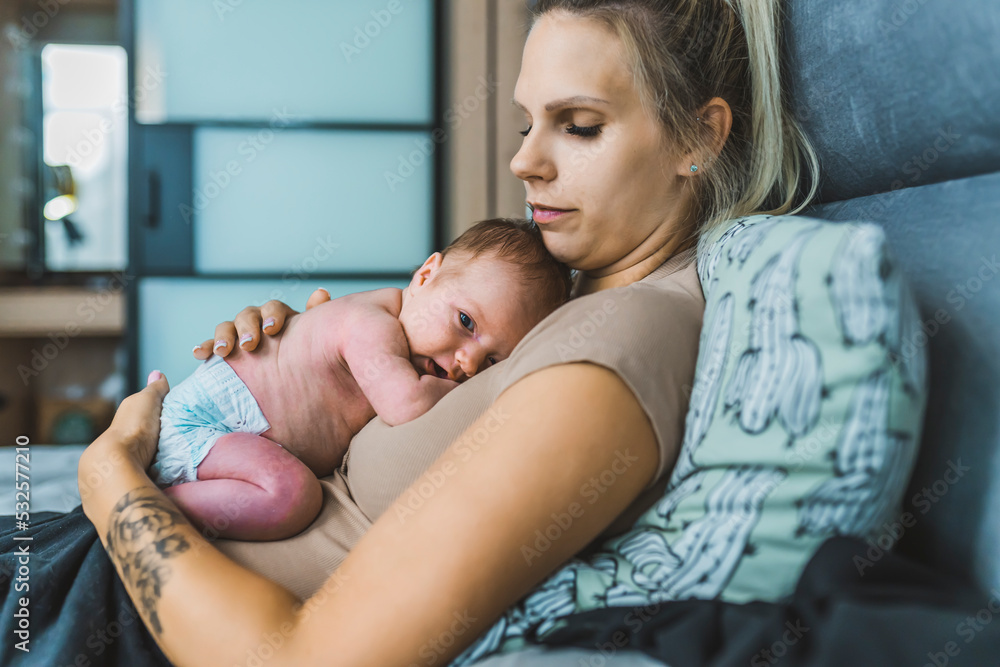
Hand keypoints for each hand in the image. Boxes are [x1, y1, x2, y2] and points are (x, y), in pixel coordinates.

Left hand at [95, 371, 170, 468]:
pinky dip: (158, 458)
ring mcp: (129, 449)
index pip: (147, 405)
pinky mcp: (134, 466)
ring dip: (160, 444)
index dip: (161, 406)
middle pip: (149, 424)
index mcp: (129, 411)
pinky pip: (150, 459)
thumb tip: (157, 373)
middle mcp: (126, 428)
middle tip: (182, 427)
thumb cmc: (134, 426)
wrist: (120, 460)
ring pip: (149, 442)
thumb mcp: (148, 399)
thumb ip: (155, 388)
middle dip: (162, 426)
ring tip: (177, 445)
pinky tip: (167, 459)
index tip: (177, 409)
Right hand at [192, 288, 330, 358]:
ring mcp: (237, 334)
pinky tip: (199, 354)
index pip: (274, 308)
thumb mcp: (309, 338)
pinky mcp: (222, 350)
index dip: (272, 316)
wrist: (285, 379)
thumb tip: (322, 292)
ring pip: (226, 327)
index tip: (272, 329)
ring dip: (223, 337)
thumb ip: (315, 317)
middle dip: (247, 328)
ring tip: (223, 351)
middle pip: (247, 315)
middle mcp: (256, 321)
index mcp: (277, 317)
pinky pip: (210, 346)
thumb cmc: (299, 354)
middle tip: (249, 344)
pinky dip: (204, 347)